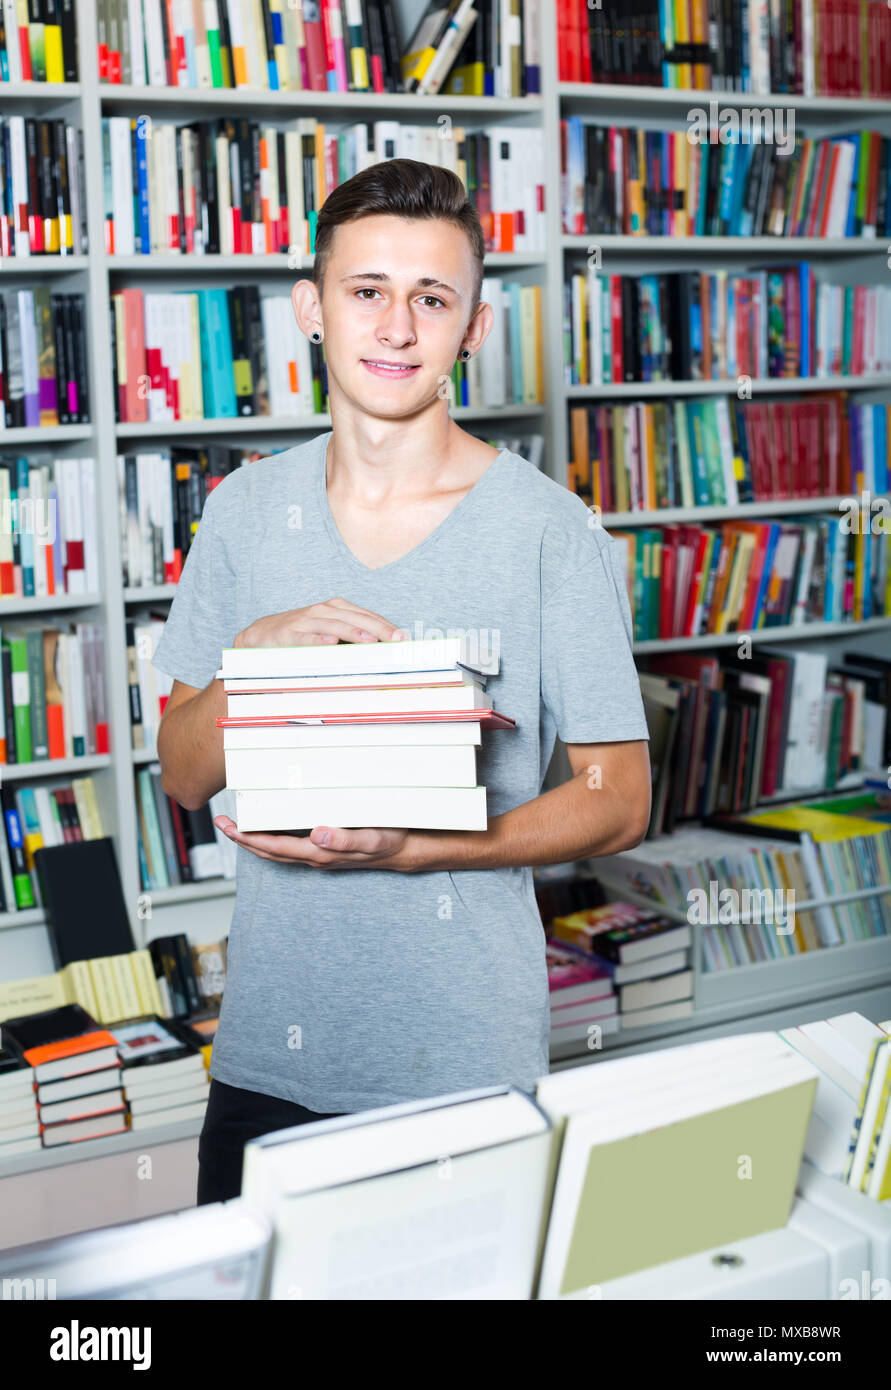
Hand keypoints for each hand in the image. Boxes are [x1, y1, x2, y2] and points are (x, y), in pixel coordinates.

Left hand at [213, 816, 416, 870]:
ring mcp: (318, 854)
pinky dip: (273, 836)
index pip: (275, 847)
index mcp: (320, 853)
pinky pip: (290, 845)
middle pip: (270, 850)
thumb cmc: (389, 841)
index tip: (230, 826)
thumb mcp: (372, 838)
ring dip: (255, 838)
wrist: (404, 850)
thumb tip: (316, 835)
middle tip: (222, 822)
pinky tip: (270, 826)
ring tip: (237, 825)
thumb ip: (345, 840)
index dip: (249, 838)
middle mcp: (315, 856)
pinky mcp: (324, 848)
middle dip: (243, 838)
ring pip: (278, 849)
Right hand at [233, 597, 405, 648]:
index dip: (386, 626)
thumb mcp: (328, 631)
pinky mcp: (289, 634)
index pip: (366, 616)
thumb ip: (351, 637)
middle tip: (396, 639)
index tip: (403, 638)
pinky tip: (331, 643)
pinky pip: (306, 637)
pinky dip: (319, 639)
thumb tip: (381, 649)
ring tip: (371, 641)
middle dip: (378, 629)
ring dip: (354, 632)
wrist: (260, 634)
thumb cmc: (300, 633)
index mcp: (336, 609)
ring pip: (334, 625)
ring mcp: (305, 621)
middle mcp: (323, 611)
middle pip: (356, 618)